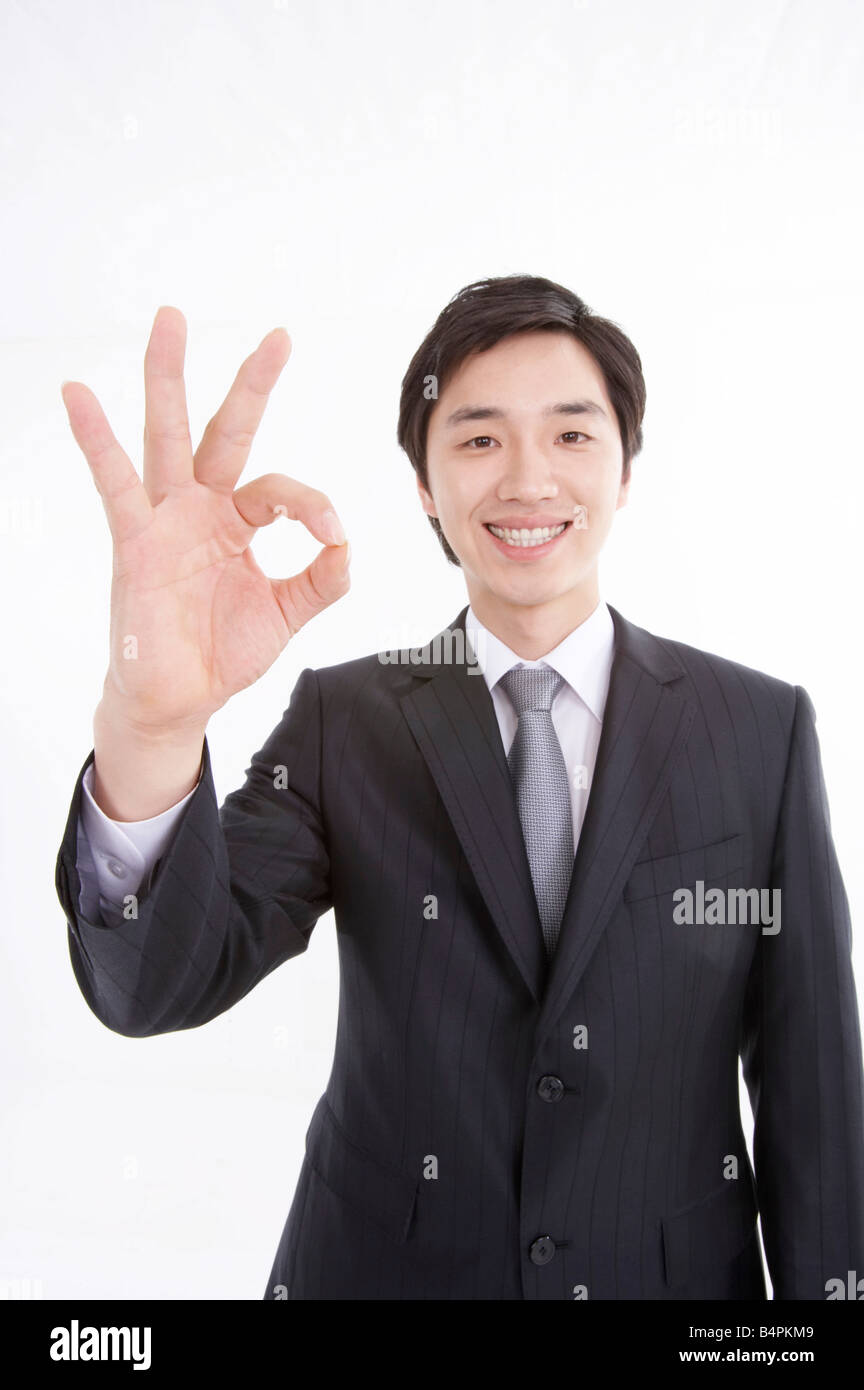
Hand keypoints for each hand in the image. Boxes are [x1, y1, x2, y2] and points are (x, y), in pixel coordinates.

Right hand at [61, 306, 349, 731]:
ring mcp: (165, 519)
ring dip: (168, 378)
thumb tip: (347, 548)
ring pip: (167, 436)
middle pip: (225, 431)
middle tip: (277, 335)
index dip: (312, 507)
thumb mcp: (285, 613)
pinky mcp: (135, 542)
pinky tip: (78, 395)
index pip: (280, 490)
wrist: (180, 699)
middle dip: (249, 384)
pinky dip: (96, 440)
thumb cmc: (222, 653)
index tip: (332, 537)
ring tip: (170, 320)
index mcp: (237, 521)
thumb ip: (320, 581)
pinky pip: (114, 484)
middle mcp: (200, 508)